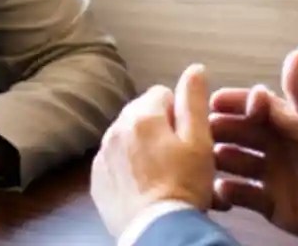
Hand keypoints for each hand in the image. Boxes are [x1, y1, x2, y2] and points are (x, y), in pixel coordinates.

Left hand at [90, 64, 214, 238]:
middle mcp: (116, 129)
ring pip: (128, 138)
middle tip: (179, 159)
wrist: (158, 231)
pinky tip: (146, 186)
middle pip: (143, 115)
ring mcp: (103, 155)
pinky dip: (128, 168)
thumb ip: (194, 100)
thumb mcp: (200, 140)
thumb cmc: (184, 186)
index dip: (181, 115)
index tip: (189, 139)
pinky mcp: (97, 180)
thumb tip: (194, 69)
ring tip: (163, 175)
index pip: (163, 93)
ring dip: (143, 148)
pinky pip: (115, 162)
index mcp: (142, 115)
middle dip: (160, 129)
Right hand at [210, 51, 297, 240]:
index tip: (216, 101)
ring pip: (234, 161)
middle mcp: (272, 145)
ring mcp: (267, 173)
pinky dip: (231, 191)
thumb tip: (293, 55)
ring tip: (215, 158)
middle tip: (205, 130)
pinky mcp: (265, 202)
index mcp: (287, 123)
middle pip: (237, 132)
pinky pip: (241, 194)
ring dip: (221, 158)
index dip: (235, 102)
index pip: (255, 107)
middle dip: (220, 129)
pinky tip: (224, 189)